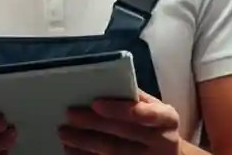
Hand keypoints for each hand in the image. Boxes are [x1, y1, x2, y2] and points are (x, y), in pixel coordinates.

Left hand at [59, 90, 180, 153]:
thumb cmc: (156, 125)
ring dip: (86, 143)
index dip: (119, 109)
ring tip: (65, 133)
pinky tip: (71, 150)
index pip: (145, 113)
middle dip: (94, 123)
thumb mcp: (155, 108)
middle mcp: (161, 141)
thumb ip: (135, 98)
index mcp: (167, 119)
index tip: (95, 103)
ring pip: (114, 153)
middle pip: (124, 133)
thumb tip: (105, 84)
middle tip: (71, 114)